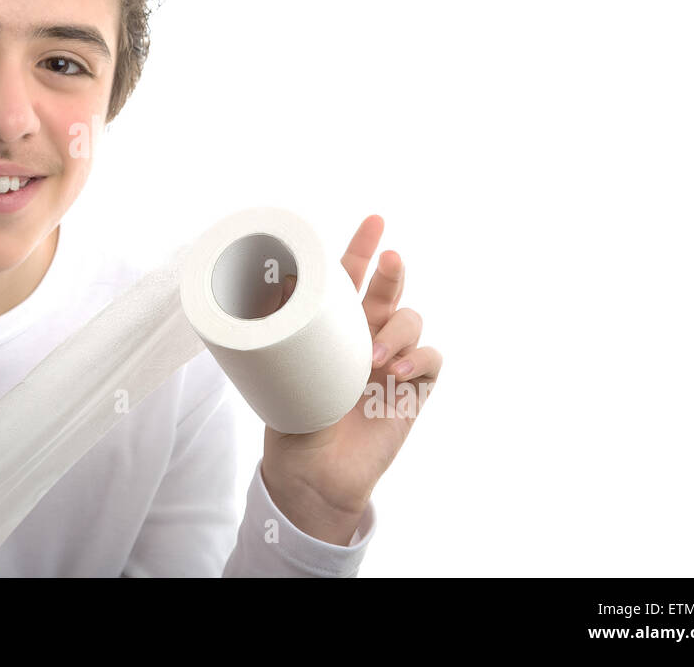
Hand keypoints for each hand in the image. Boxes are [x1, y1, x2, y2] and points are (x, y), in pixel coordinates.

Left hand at [260, 214, 442, 544]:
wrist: (313, 472)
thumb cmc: (294, 418)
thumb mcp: (278, 369)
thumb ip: (277, 331)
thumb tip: (262, 282)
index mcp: (336, 326)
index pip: (352, 278)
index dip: (363, 248)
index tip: (374, 220)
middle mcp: (368, 335)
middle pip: (388, 289)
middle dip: (391, 270)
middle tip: (388, 259)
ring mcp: (393, 360)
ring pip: (411, 320)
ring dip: (397, 329)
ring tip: (374, 358)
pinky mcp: (413, 390)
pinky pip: (430, 360)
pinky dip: (418, 358)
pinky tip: (397, 371)